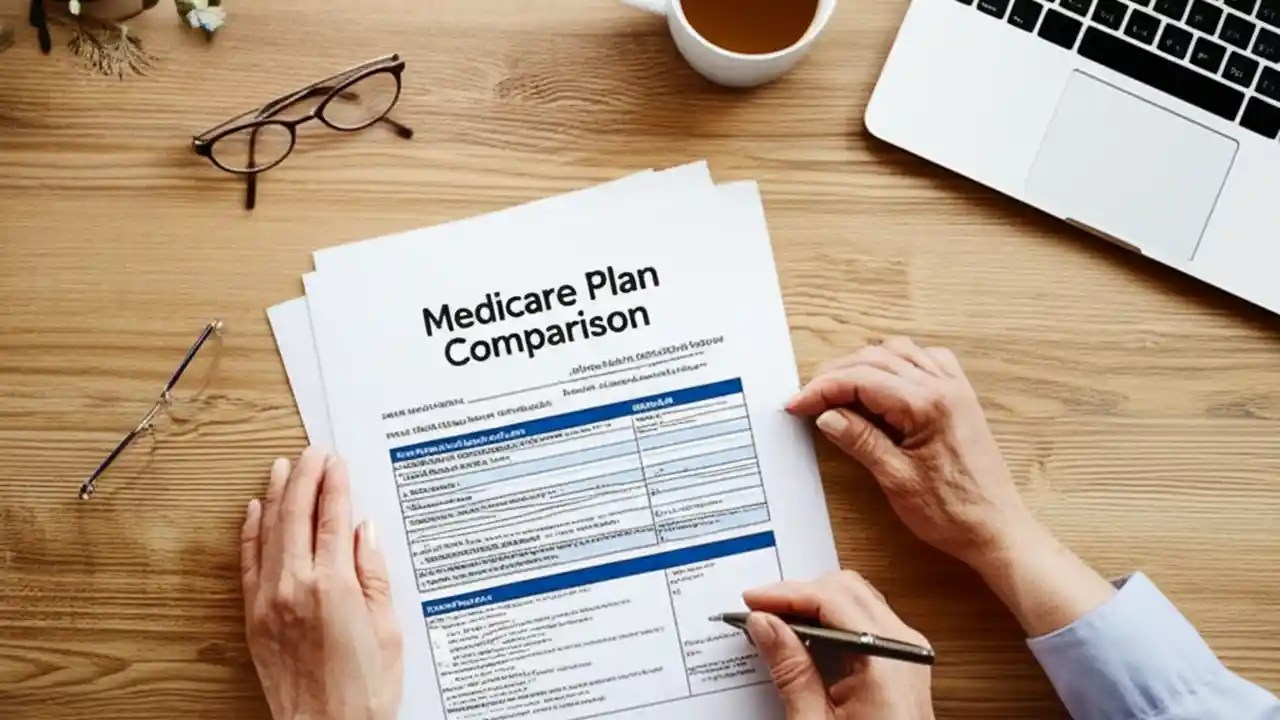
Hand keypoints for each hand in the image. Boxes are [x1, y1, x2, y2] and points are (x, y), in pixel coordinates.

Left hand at [240, 447, 403, 719]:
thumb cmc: (364, 688)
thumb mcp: (387, 627)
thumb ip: (374, 573)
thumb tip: (364, 531)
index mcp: (334, 585)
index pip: (332, 517)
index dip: (335, 484)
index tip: (337, 462)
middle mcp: (296, 586)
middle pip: (297, 515)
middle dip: (305, 478)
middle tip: (312, 453)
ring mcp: (270, 600)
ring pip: (269, 532)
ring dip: (276, 495)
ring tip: (282, 467)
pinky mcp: (254, 618)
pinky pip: (248, 563)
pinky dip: (250, 532)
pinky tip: (254, 512)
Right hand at [744, 571, 933, 719]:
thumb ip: (791, 670)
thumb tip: (765, 624)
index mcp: (887, 660)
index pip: (832, 599)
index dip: (786, 594)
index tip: (752, 602)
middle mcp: (905, 647)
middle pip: (846, 589)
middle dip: (798, 594)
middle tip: (760, 613)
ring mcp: (908, 652)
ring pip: (855, 599)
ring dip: (814, 605)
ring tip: (776, 625)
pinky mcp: (902, 661)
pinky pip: (864, 620)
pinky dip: (831, 621)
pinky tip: (803, 639)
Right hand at [787, 337, 1035, 570]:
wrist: (997, 529)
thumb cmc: (954, 513)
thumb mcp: (896, 480)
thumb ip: (860, 440)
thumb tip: (827, 416)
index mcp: (928, 405)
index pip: (860, 379)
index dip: (822, 388)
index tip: (797, 404)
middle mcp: (944, 387)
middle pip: (875, 358)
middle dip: (836, 374)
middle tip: (809, 399)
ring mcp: (955, 389)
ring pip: (899, 351)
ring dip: (864, 364)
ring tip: (838, 390)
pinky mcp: (960, 398)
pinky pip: (925, 360)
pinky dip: (896, 363)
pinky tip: (882, 383)